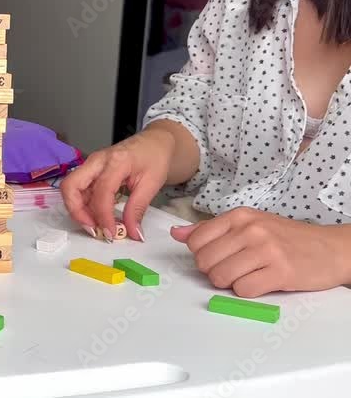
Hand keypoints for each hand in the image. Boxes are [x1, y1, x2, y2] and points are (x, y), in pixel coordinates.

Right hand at [60, 128, 174, 241]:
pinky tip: (97, 216)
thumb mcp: (152, 184)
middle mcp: (97, 161)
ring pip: (71, 189)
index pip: (101, 192)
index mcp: (116, 161)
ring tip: (96, 226)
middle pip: (70, 186)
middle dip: (76, 211)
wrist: (154, 142)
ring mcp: (91, 165)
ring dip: (78, 210)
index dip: (103, 216)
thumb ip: (138, 209)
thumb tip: (133, 233)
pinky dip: (83, 206)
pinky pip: (79, 190)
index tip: (112, 233)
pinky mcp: (90, 171)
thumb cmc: (155, 157)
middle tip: (93, 229)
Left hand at [170, 207, 350, 296]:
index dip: (201, 254)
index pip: (195, 240)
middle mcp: (251, 230)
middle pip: (204, 261)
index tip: (217, 257)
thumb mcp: (249, 224)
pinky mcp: (280, 272)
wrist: (331, 248)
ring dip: (229, 283)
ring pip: (220, 277)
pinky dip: (247, 292)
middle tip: (234, 269)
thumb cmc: (287, 237)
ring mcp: (266, 250)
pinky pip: (243, 290)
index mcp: (239, 216)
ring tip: (247, 275)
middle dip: (213, 271)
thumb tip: (177, 234)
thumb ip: (211, 230)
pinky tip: (261, 282)